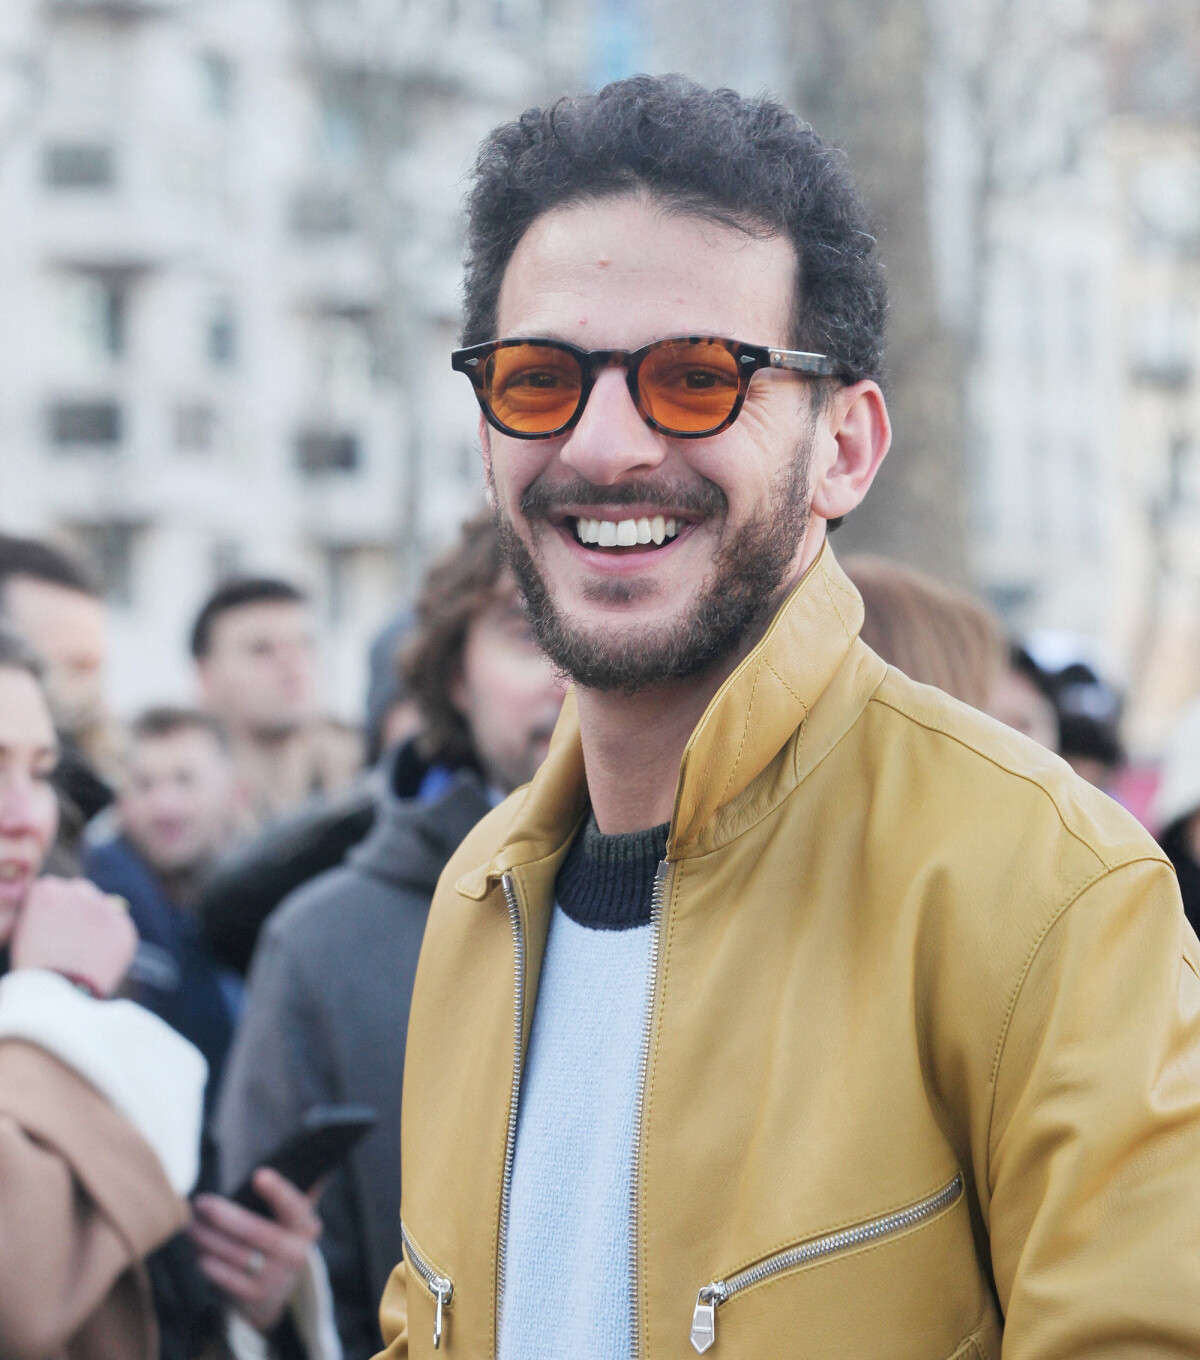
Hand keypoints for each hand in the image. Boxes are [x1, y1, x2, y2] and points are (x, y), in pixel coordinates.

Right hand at [10, 877, 136, 996]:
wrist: (59, 996)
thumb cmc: (34, 967)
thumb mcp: (25, 932)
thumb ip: (42, 910)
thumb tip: (57, 907)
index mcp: (47, 890)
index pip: (51, 888)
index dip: (50, 909)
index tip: (49, 926)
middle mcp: (79, 892)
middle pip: (80, 890)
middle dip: (75, 907)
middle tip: (70, 936)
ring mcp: (105, 909)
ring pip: (103, 904)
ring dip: (96, 918)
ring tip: (84, 948)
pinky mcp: (125, 927)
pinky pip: (120, 926)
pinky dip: (112, 938)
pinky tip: (98, 957)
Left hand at [189, 1169, 322, 1333]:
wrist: (277, 1290)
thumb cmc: (278, 1236)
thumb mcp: (291, 1216)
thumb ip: (292, 1188)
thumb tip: (314, 1149)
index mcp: (306, 1226)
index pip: (293, 1206)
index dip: (277, 1191)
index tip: (258, 1175)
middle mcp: (296, 1254)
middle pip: (253, 1231)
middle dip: (221, 1215)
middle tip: (199, 1202)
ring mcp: (276, 1280)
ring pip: (234, 1254)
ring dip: (207, 1238)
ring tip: (191, 1226)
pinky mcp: (255, 1299)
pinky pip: (225, 1279)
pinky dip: (208, 1263)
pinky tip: (198, 1252)